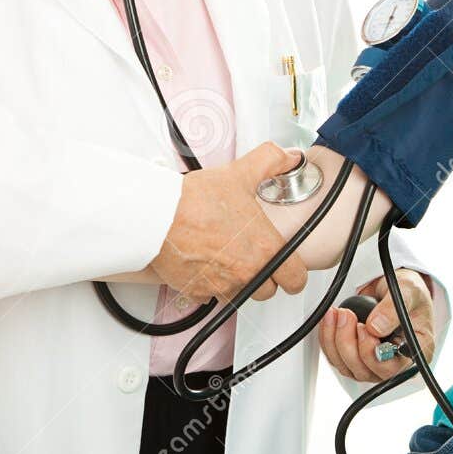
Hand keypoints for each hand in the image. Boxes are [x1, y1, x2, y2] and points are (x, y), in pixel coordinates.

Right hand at [151, 142, 309, 305]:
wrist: (157, 217)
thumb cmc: (195, 201)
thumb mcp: (240, 173)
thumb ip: (270, 162)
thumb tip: (287, 157)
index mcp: (264, 249)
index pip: (295, 280)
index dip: (294, 274)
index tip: (289, 267)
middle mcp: (246, 272)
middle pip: (268, 290)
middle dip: (264, 275)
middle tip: (252, 254)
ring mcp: (222, 286)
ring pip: (240, 294)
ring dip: (237, 281)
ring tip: (227, 256)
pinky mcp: (198, 291)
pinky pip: (211, 296)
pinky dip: (210, 284)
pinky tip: (205, 262)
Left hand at [319, 268, 435, 383]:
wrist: (394, 288)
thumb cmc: (409, 294)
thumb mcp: (409, 291)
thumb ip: (393, 308)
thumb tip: (375, 327)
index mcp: (415, 353)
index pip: (394, 369)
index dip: (375, 355)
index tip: (365, 329)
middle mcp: (394, 364)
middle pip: (366, 371)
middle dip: (350, 343)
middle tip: (348, 316)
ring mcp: (373, 364)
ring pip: (347, 367)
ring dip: (336, 340)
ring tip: (339, 313)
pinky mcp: (355, 359)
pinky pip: (335, 358)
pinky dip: (328, 339)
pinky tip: (331, 319)